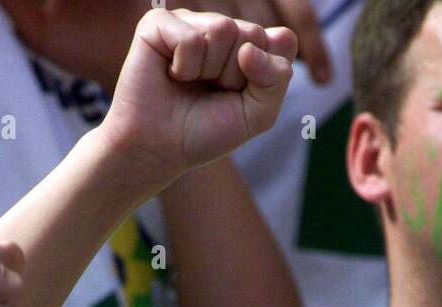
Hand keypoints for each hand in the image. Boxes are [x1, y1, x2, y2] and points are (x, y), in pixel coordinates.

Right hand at [95, 7, 296, 181]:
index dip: (265, 78)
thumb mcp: (257, 115)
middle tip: (211, 92)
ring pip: (223, 29)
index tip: (240, 98)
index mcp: (246, 44)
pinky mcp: (159, 23)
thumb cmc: (205, 132)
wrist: (158, 150)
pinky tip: (171, 75)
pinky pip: (191, 37)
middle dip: (235, 76)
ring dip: (209, 70)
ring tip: (189, 83)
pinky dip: (185, 66)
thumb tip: (250, 48)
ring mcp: (190, 22)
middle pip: (252, 34)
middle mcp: (220, 28)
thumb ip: (276, 79)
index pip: (282, 41)